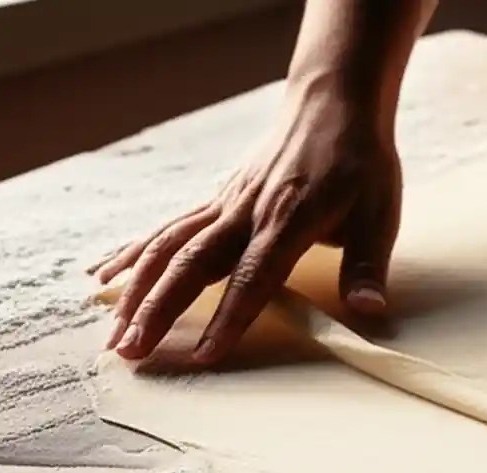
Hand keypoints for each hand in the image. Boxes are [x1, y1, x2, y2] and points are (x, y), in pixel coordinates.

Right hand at [89, 90, 402, 363]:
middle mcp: (245, 213)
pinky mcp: (216, 199)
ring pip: (168, 247)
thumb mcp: (379, 214)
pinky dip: (133, 252)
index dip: (229, 317)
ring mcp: (225, 204)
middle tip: (129, 352)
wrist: (333, 103)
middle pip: (191, 265)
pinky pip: (167, 228)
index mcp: (288, 221)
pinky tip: (107, 276)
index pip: (254, 277)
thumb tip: (370, 309)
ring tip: (113, 332)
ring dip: (137, 290)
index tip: (205, 354)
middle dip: (158, 311)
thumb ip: (366, 265)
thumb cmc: (360, 161)